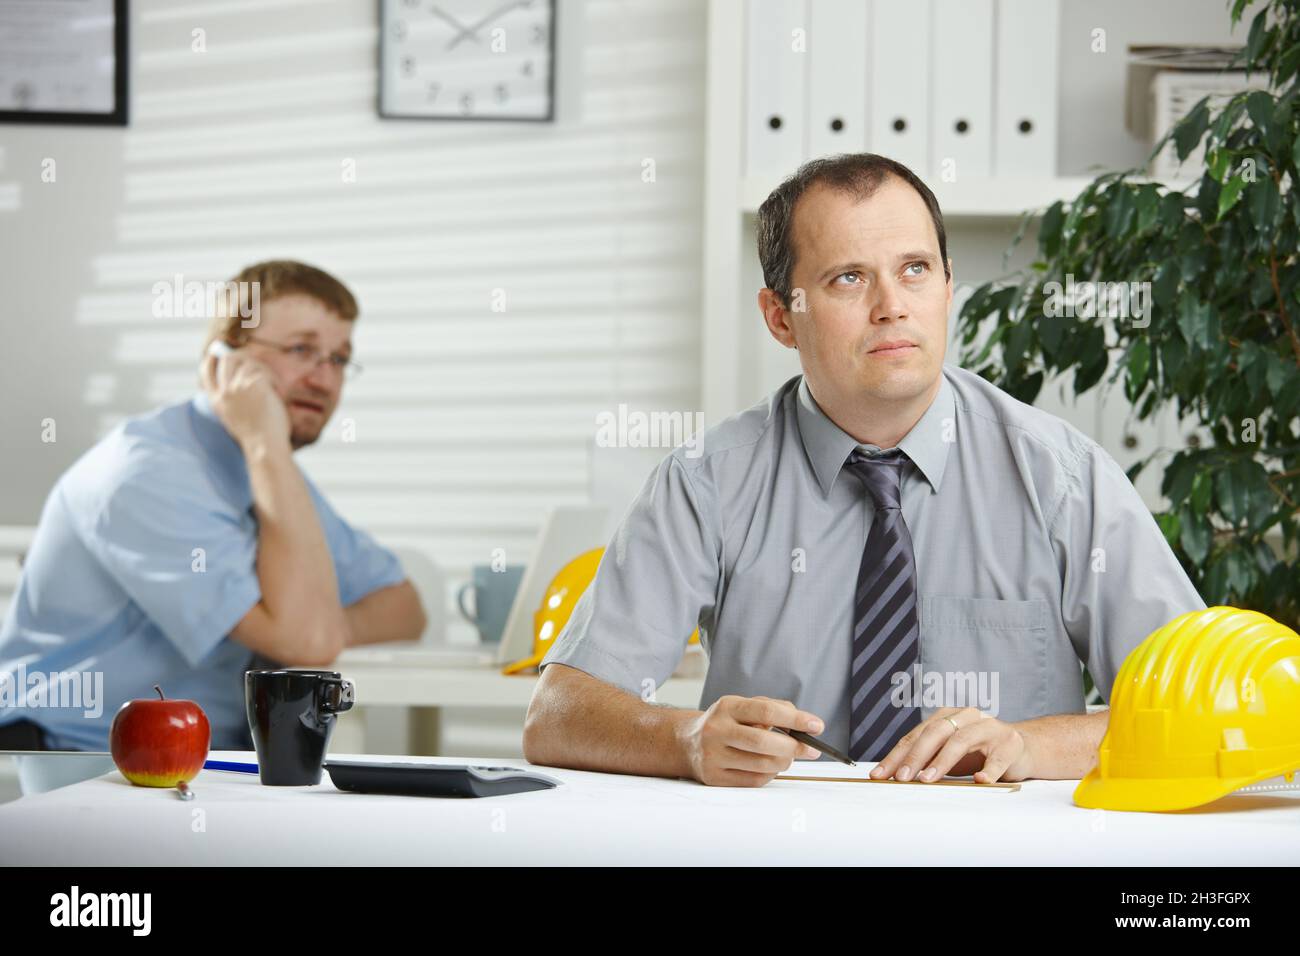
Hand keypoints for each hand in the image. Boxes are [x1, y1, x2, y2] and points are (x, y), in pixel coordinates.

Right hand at [200, 348, 289, 451]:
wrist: (265, 446)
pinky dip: (274, 379)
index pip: (206, 372)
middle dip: (243, 357)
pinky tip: (279, 391)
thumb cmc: (258, 436)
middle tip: (257, 365)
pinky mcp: (254, 384)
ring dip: (263, 369)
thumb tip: (239, 379)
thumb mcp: (236, 417)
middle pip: (227, 359)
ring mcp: (237, 387)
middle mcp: (224, 392)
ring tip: (273, 384)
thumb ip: (233, 400)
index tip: (219, 353)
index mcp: (216, 401)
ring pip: (248, 362)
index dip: (212, 359)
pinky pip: (264, 371)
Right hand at [681, 695, 823, 786]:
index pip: (766, 711)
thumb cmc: (725, 722)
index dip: (796, 719)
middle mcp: (716, 730)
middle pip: (764, 742)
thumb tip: (805, 725)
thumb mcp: (742, 706)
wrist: (687, 743)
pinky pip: (753, 780)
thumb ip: (773, 708)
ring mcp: (713, 756)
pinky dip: (770, 774)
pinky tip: (771, 766)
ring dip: (784, 762)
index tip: (817, 726)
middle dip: (794, 747)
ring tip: (788, 757)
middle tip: (811, 749)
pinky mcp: (714, 777)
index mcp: (727, 707)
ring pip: (761, 765)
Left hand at [867, 707, 1033, 783]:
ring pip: (961, 740)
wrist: (1021, 749)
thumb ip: (926, 759)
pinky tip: (979, 780)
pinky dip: (988, 770)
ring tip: (928, 779)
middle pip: (935, 732)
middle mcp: (966, 716)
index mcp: (947, 716)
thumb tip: (893, 777)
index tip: (880, 775)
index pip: (916, 735)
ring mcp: (989, 728)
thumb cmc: (978, 753)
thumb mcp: (948, 754)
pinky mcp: (1010, 744)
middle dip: (915, 756)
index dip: (897, 755)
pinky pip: (997, 758)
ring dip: (942, 761)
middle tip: (901, 777)